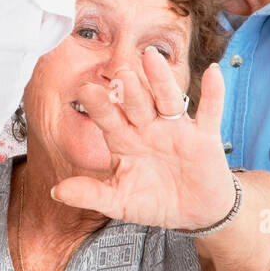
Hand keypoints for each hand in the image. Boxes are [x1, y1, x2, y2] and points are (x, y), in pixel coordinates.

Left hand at [50, 50, 235, 230]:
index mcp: (125, 141)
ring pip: (167, 100)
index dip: (100, 106)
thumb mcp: (119, 201)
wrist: (194, 213)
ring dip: (161, 80)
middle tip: (119, 72)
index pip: (109, 120)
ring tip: (151, 57)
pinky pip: (209, 112)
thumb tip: (56, 192)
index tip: (85, 91)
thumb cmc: (153, 201)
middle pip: (137, 104)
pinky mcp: (204, 137)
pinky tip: (213, 72)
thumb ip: (91, 194)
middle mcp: (148, 129)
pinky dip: (213, 93)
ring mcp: (176, 130)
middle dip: (129, 90)